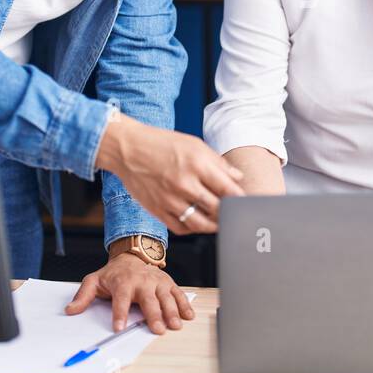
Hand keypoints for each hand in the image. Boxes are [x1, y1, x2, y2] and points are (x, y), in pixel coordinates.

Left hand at [65, 251, 194, 333]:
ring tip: (175, 325)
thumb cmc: (113, 273)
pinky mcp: (167, 283)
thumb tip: (70, 310)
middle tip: (157, 329)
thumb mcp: (94, 280)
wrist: (132, 255)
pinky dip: (184, 304)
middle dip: (153, 315)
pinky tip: (188, 316)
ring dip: (171, 312)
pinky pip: (177, 293)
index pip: (120, 299)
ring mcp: (156, 282)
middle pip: (148, 300)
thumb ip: (83, 296)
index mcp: (122, 282)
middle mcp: (141, 281)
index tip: (118, 327)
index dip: (119, 313)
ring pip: (165, 297)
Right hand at [95, 112, 243, 233]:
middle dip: (228, 213)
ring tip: (219, 222)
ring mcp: (170, 199)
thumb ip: (217, 162)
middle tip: (234, 214)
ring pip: (200, 224)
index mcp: (197, 164)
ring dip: (213, 226)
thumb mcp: (194, 144)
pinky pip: (180, 228)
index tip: (245, 203)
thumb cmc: (161, 143)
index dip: (240, 199)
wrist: (128, 148)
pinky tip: (197, 222)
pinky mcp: (158, 210)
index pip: (228, 189)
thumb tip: (237, 178)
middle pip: (217, 209)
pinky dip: (192, 228)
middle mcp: (185, 183)